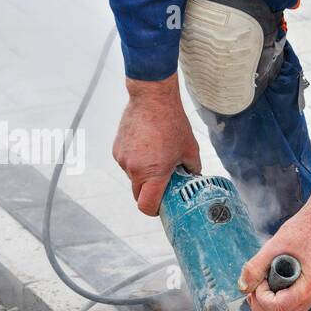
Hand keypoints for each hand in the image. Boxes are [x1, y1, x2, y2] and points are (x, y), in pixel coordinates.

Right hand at [113, 74, 200, 215]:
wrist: (152, 99)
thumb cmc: (172, 123)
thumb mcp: (190, 149)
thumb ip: (193, 169)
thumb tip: (194, 179)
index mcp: (153, 173)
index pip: (146, 206)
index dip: (154, 211)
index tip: (161, 208)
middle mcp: (134, 169)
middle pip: (138, 195)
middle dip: (150, 194)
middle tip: (163, 185)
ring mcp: (123, 159)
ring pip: (132, 178)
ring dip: (143, 176)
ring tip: (157, 159)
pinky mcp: (117, 149)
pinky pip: (126, 164)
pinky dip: (136, 162)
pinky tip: (147, 149)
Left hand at [238, 176, 310, 310]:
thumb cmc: (304, 231)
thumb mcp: (274, 245)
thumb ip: (256, 267)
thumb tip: (242, 286)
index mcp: (308, 286)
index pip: (278, 307)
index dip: (261, 298)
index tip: (257, 282)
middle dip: (260, 307)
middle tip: (253, 288)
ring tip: (255, 297)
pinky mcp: (307, 291)